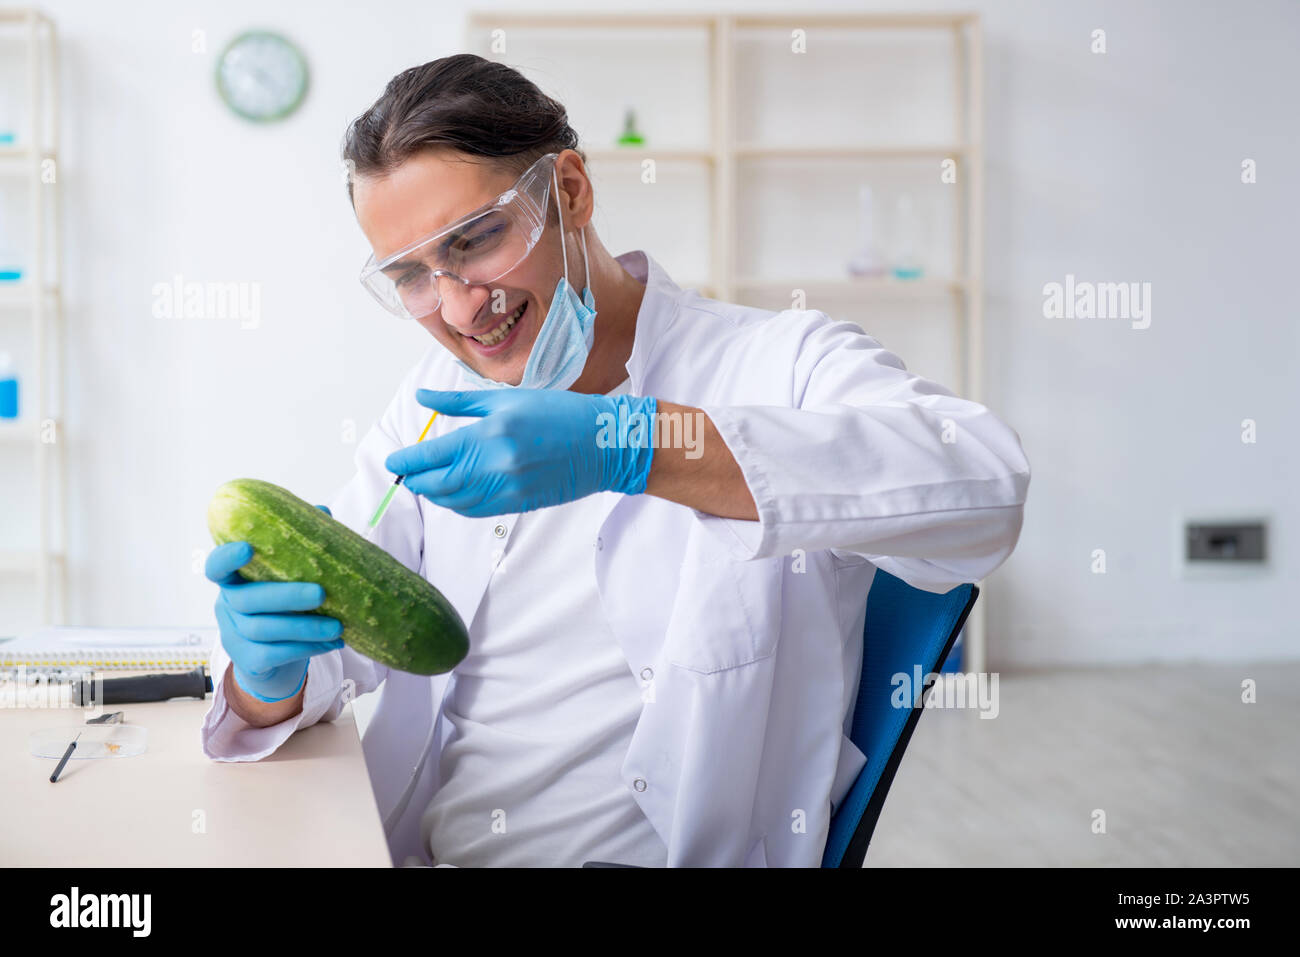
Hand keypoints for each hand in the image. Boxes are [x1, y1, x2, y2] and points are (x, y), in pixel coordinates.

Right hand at [206, 505, 343, 702]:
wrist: (273, 659)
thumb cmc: (283, 606)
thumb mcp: (289, 576)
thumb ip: (300, 546)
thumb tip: (323, 512)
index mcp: (235, 580)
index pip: (216, 567)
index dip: (226, 558)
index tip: (247, 548)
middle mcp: (227, 606)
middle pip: (247, 601)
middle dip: (286, 596)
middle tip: (321, 593)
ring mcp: (234, 636)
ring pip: (265, 630)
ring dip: (306, 627)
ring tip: (339, 625)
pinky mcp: (249, 661)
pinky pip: (276, 655)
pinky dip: (307, 648)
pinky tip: (333, 642)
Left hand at [385, 388, 657, 517]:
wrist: (602, 443)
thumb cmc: (557, 413)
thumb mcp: (506, 399)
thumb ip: (459, 403)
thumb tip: (424, 399)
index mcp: (490, 433)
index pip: (432, 455)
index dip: (407, 461)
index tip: (394, 461)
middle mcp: (496, 465)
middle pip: (438, 484)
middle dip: (417, 481)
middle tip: (407, 474)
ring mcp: (508, 488)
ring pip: (454, 501)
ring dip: (435, 495)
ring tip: (427, 483)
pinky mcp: (518, 503)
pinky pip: (476, 510)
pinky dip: (457, 505)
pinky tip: (453, 494)